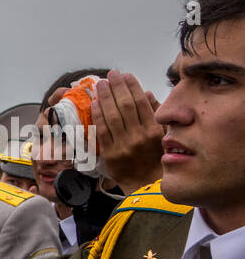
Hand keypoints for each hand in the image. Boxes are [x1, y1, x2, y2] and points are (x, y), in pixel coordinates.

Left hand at [91, 70, 163, 193]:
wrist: (146, 183)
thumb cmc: (156, 156)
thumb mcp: (163, 134)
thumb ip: (156, 113)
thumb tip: (147, 93)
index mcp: (153, 130)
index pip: (141, 103)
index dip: (132, 86)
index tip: (125, 75)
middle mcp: (138, 136)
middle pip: (125, 106)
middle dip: (117, 87)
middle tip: (110, 75)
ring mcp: (123, 145)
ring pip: (112, 116)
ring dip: (105, 97)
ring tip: (100, 84)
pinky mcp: (110, 154)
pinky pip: (102, 131)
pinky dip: (97, 116)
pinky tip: (94, 103)